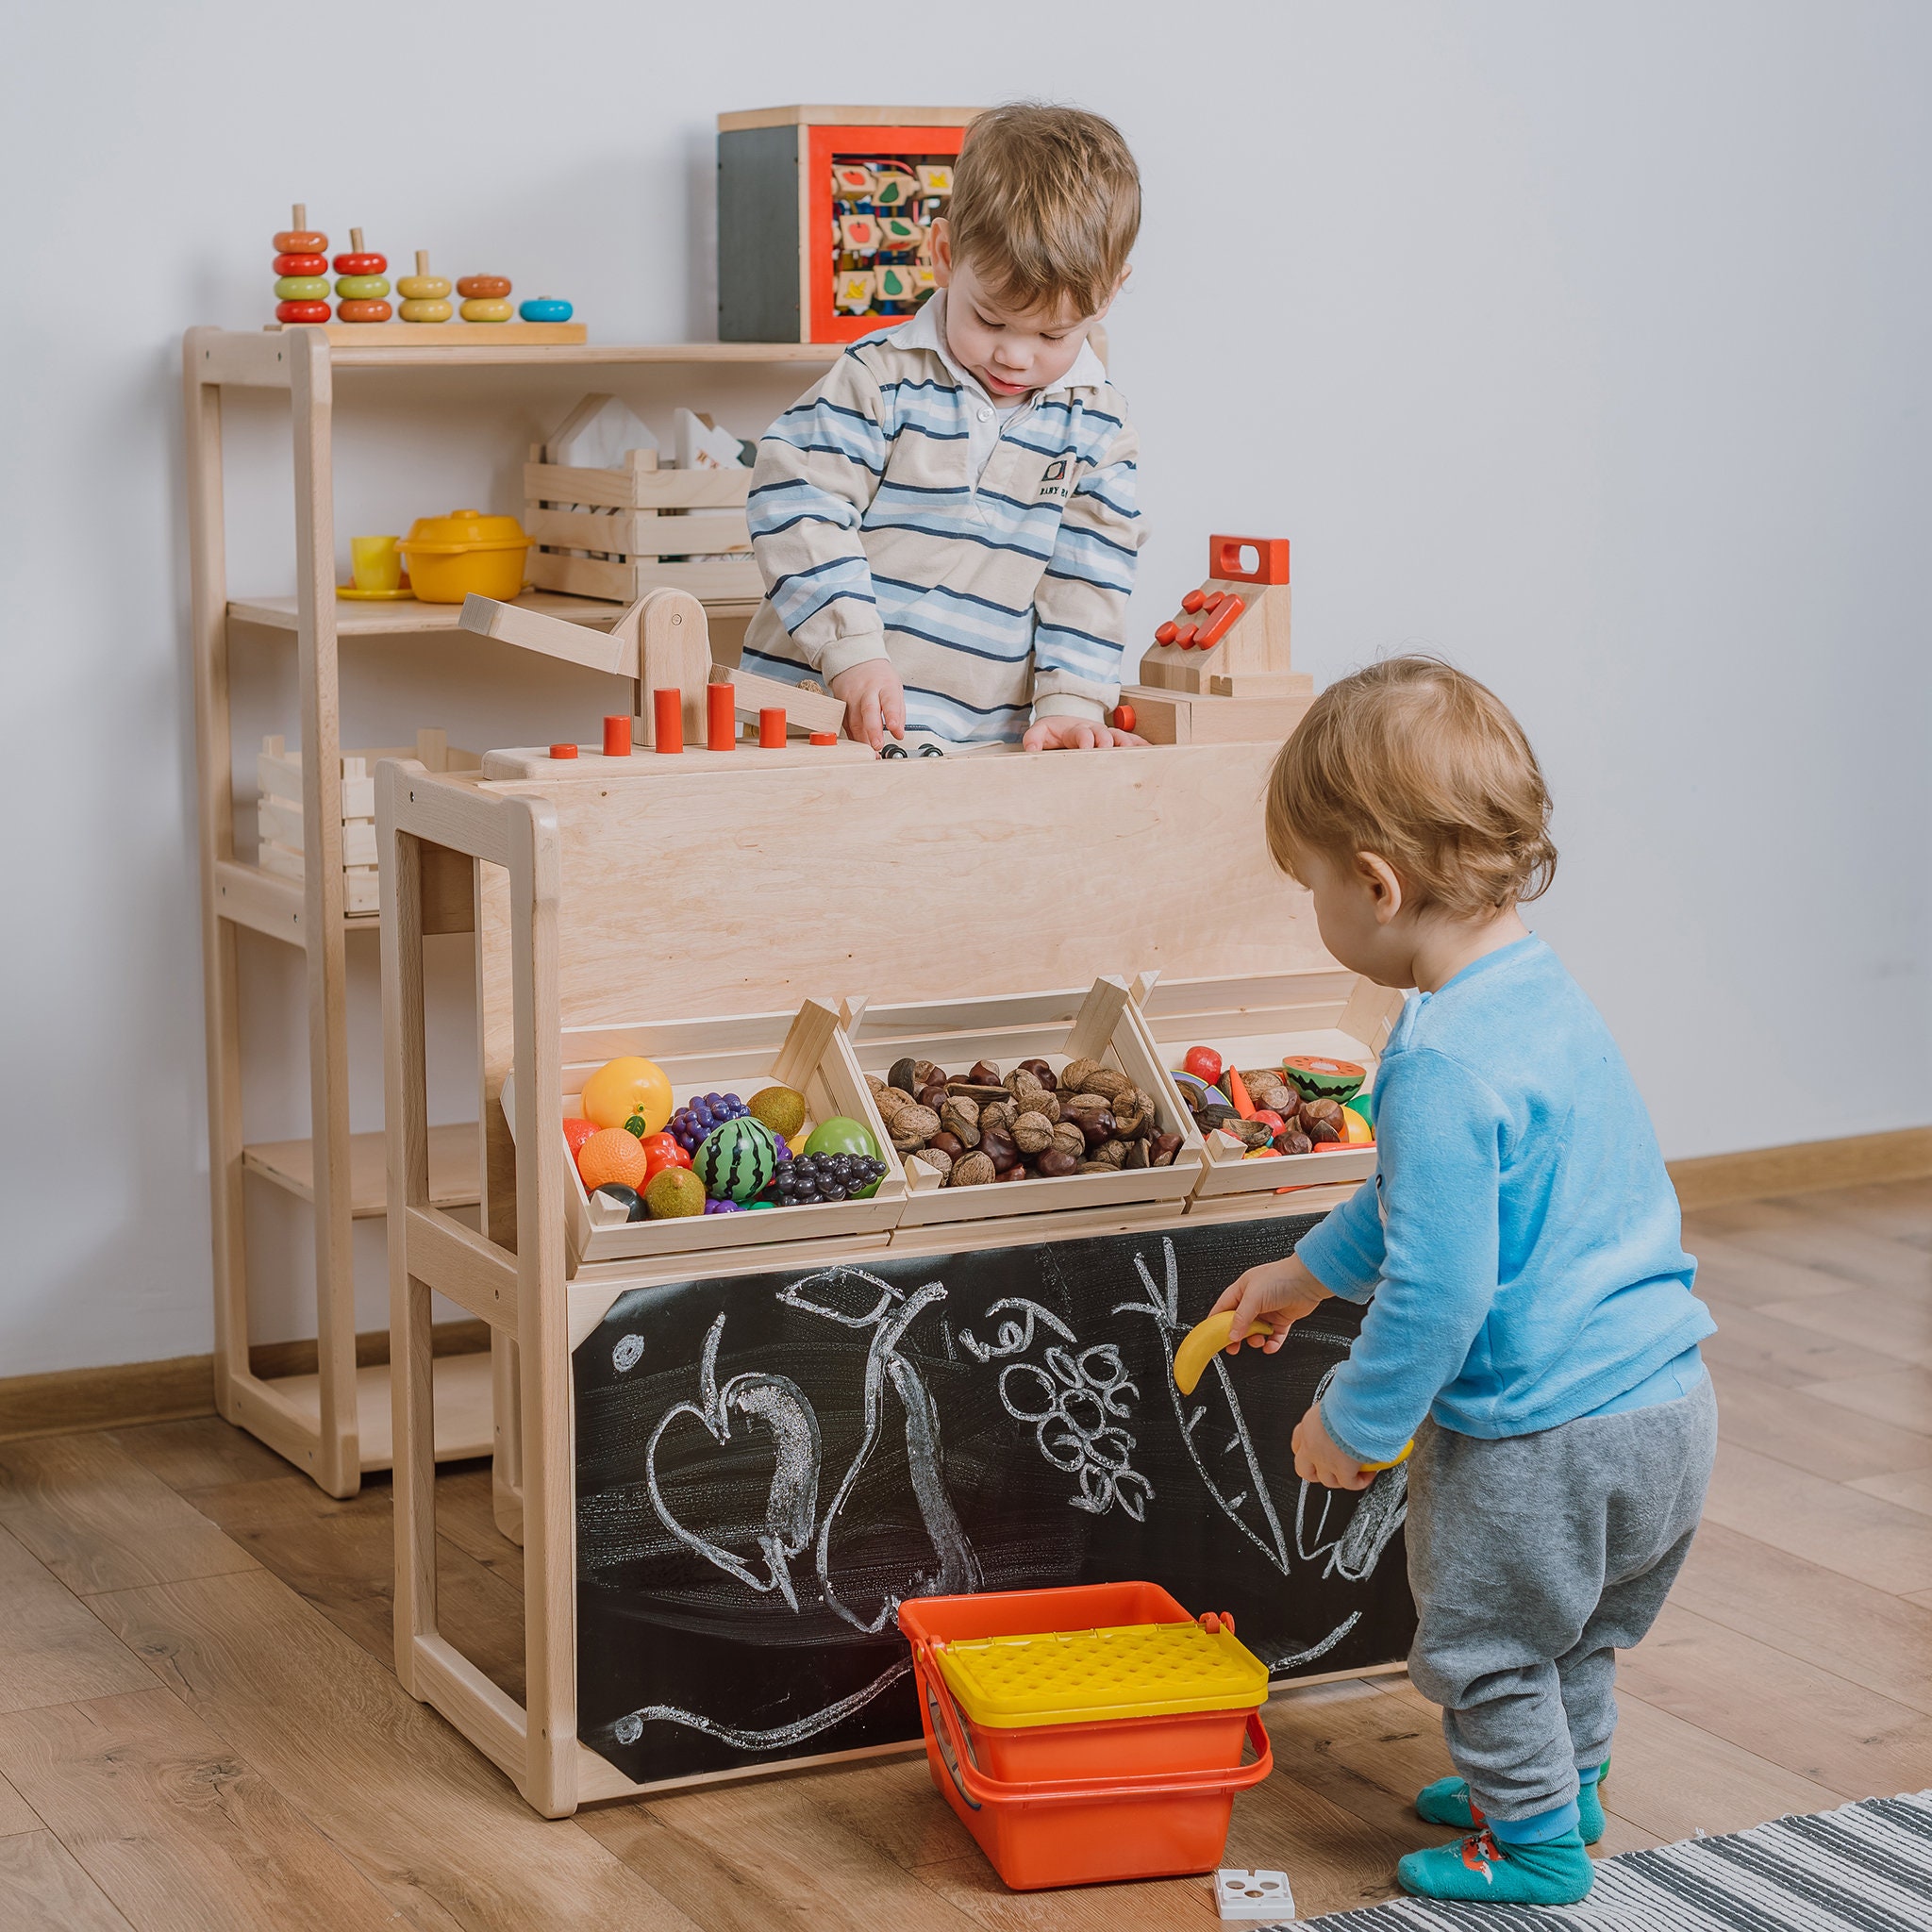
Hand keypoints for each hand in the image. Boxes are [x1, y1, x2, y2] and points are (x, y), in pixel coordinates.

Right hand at [830, 661, 905, 751]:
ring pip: (854, 721)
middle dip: (873, 730)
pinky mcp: (840, 702)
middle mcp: (867, 690)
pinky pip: (845, 723)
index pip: (890, 701)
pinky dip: (852, 736)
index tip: (894, 728)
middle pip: (868, 711)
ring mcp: (851, 696)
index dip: (892, 715)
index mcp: (885, 685)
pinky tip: (858, 744)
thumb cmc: (878, 676)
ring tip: (871, 753)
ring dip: (862, 739)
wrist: (854, 660)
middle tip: (877, 746)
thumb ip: (898, 712)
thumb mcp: (894, 688)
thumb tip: (899, 734)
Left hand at [1021, 718, 1147, 750]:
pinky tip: (1151, 751)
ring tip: (1137, 754)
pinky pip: (1131, 740)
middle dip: (1108, 744)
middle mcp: (1094, 730)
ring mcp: (1106, 734)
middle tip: (1112, 753)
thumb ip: (1034, 739)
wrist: (1065, 722)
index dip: (1086, 740)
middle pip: (1105, 735)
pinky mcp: (1115, 739)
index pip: (1082, 734)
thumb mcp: (1039, 732)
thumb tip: (1031, 749)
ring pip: (1120, 737)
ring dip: (1128, 746)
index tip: (1088, 748)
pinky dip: (1141, 745)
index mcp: (1075, 729)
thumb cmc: (1054, 731)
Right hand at [1210, 1254, 1331, 1356]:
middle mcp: (1253, 1301)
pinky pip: (1273, 1336)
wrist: (1308, 1280)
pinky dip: (1271, 1343)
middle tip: (1233, 1348)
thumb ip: (1241, 1317)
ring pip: (1255, 1332)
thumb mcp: (1254, 1296)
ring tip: (1258, 1341)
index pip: (1223, 1309)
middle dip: (1235, 1336)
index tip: (1213, 1337)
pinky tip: (1270, 1345)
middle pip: (1238, 1323)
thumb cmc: (1281, 1277)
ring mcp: (1267, 1311)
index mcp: (1241, 1290)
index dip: (1216, 1323)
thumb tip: (1232, 1334)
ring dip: (1255, 1340)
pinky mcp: (1281, 1319)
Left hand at [1292, 1403, 1372, 1490]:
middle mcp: (1312, 1446)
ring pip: (1327, 1480)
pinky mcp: (1343, 1470)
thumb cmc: (1347, 1399)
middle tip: (1331, 1468)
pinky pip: (1350, 1483)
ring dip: (1339, 1478)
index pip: (1298, 1444)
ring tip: (1352, 1472)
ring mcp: (1325, 1461)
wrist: (1356, 1409)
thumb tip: (1347, 1407)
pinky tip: (1368, 1474)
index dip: (1307, 1451)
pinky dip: (1359, 1481)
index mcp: (1308, 1426)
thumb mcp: (1333, 1401)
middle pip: (1304, 1470)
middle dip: (1316, 1472)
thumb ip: (1336, 1411)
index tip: (1317, 1450)